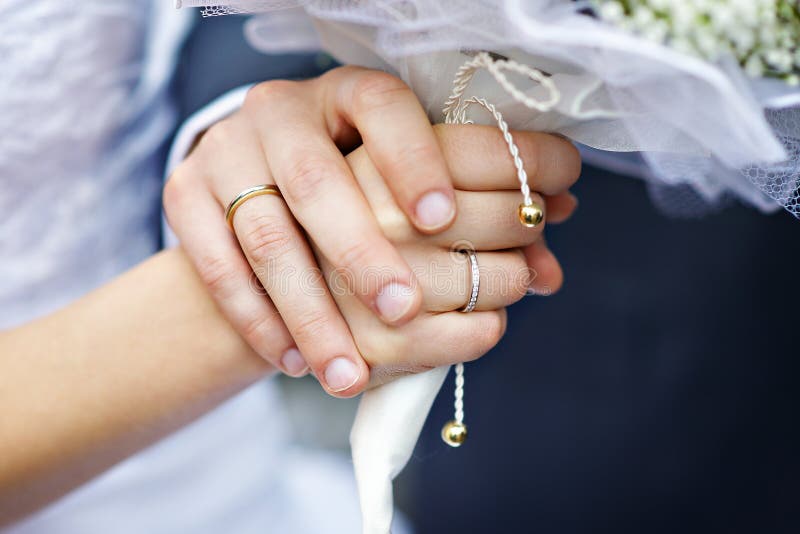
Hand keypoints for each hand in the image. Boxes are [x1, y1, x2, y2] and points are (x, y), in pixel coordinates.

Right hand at [164, 68, 579, 396]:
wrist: (251, 181)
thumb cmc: (354, 186)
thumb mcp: (405, 182)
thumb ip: (479, 220)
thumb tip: (551, 270)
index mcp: (350, 97)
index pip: (385, 109)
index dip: (415, 159)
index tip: (444, 219)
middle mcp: (283, 114)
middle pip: (319, 181)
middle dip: (361, 252)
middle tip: (402, 308)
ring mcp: (227, 152)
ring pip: (265, 237)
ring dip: (308, 311)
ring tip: (345, 370)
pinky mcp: (184, 194)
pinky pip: (216, 264)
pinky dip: (255, 318)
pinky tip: (290, 361)